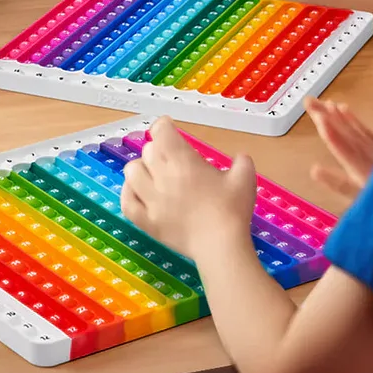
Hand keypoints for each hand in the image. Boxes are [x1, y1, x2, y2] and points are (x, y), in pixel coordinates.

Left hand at [121, 116, 256, 258]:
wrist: (221, 246)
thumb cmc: (232, 210)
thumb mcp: (245, 178)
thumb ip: (242, 162)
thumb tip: (240, 157)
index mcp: (183, 161)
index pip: (161, 132)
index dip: (164, 125)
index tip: (169, 127)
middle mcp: (162, 176)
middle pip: (148, 150)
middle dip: (158, 148)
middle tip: (171, 157)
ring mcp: (151, 200)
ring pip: (132, 172)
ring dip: (141, 168)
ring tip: (152, 173)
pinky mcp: (146, 221)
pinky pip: (127, 202)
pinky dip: (128, 193)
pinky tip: (137, 191)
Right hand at [305, 96, 372, 200]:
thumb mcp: (363, 203)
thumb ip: (340, 186)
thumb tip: (314, 169)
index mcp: (367, 176)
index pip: (347, 153)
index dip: (333, 137)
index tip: (320, 119)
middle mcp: (372, 161)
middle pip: (347, 136)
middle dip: (328, 118)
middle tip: (309, 101)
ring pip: (356, 132)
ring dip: (340, 117)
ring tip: (325, 103)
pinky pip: (368, 134)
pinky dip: (356, 122)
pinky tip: (345, 110)